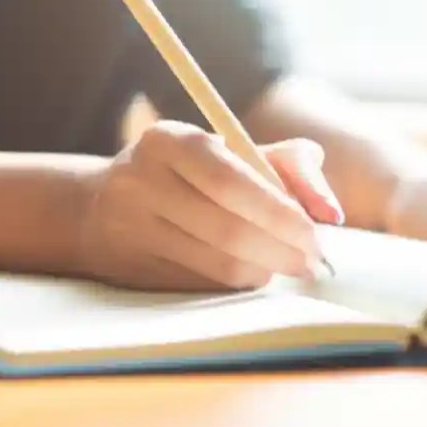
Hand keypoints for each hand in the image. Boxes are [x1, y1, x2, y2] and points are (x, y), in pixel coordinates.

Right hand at [77, 121, 343, 290]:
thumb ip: (285, 166)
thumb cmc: (184, 175)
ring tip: (288, 264)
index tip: (318, 231)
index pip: (233, 182)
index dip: (282, 211)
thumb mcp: (226, 151)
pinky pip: (206, 285)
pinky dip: (240, 282)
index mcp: (168, 140)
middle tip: (314, 261)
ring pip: (220, 264)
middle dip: (284, 249)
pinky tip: (254, 271)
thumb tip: (330, 210)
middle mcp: (143, 182)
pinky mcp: (136, 271)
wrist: (96, 209)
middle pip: (229, 230)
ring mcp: (134, 231)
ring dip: (267, 270)